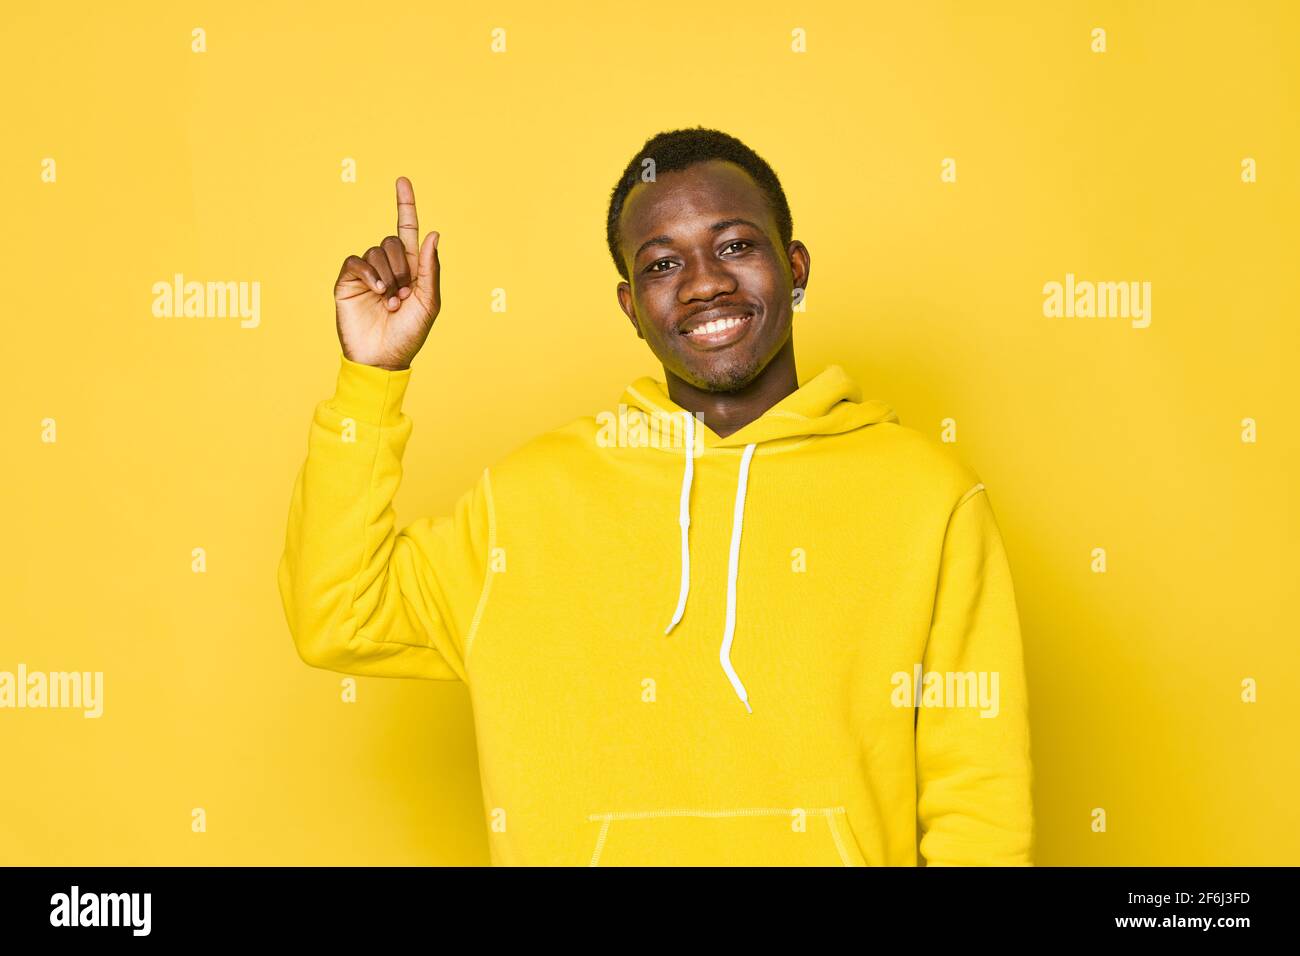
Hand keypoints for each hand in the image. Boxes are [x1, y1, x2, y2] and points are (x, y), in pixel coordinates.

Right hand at [334, 176, 440, 370]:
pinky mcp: (348, 282)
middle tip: (404, 295)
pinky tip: (377, 292)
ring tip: (391, 301)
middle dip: (402, 266)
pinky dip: (369, 272)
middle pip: (392, 241)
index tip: (402, 181)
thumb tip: (433, 233)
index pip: (407, 230)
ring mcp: (367, 274)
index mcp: (412, 269)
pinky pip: (356, 261)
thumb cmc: (409, 335)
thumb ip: (430, 268)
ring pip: (376, 250)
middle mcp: (389, 267)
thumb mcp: (429, 302)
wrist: (382, 359)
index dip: (405, 205)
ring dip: (388, 275)